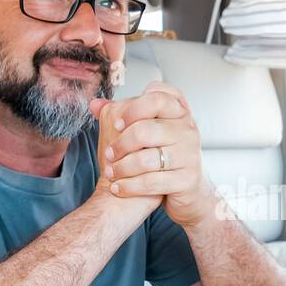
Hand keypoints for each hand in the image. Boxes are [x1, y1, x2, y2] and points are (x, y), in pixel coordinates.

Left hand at [89, 82, 215, 227]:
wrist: (186, 188)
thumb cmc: (162, 154)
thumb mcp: (148, 130)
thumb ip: (123, 114)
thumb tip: (94, 104)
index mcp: (179, 112)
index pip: (157, 97)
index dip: (133, 109)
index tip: (118, 124)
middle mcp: (188, 130)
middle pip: (145, 129)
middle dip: (121, 144)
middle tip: (110, 154)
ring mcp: (190, 155)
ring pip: (146, 159)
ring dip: (122, 168)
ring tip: (111, 173)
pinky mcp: (187, 179)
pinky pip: (152, 182)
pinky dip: (130, 186)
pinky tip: (118, 188)